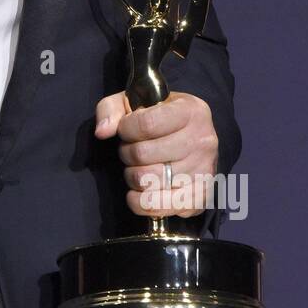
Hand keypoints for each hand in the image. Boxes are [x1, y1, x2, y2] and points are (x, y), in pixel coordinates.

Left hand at [94, 90, 218, 217]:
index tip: (126, 129)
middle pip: (144, 154)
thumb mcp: (133, 101)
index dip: (126, 129)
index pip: (147, 124)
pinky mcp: (199, 197)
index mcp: (191, 111)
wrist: (190, 137)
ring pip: (148, 181)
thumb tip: (103, 132)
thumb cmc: (158, 118)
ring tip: (139, 167)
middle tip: (132, 150)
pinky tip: (140, 191)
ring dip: (133, 176)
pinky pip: (158, 206)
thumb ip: (111, 109)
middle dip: (127, 153)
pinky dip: (140, 202)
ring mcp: (204, 171)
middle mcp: (203, 141)